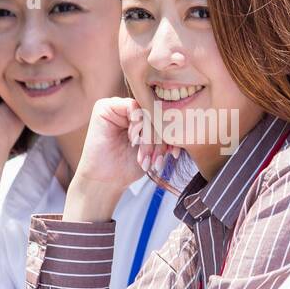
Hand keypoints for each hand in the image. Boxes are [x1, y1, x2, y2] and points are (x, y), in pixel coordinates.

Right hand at [64, 97, 177, 220]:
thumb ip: (165, 131)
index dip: (170, 134)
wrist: (106, 181)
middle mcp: (128, 109)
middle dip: (160, 139)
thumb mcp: (154, 147)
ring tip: (145, 158)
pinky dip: (137, 126)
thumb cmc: (128, 167)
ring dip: (150, 137)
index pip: (162, 116)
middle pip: (155, 113)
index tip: (173, 154)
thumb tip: (185, 119)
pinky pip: (133, 107)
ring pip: (146, 111)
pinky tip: (134, 142)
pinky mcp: (104, 107)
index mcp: (140, 117)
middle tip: (157, 159)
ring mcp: (116, 106)